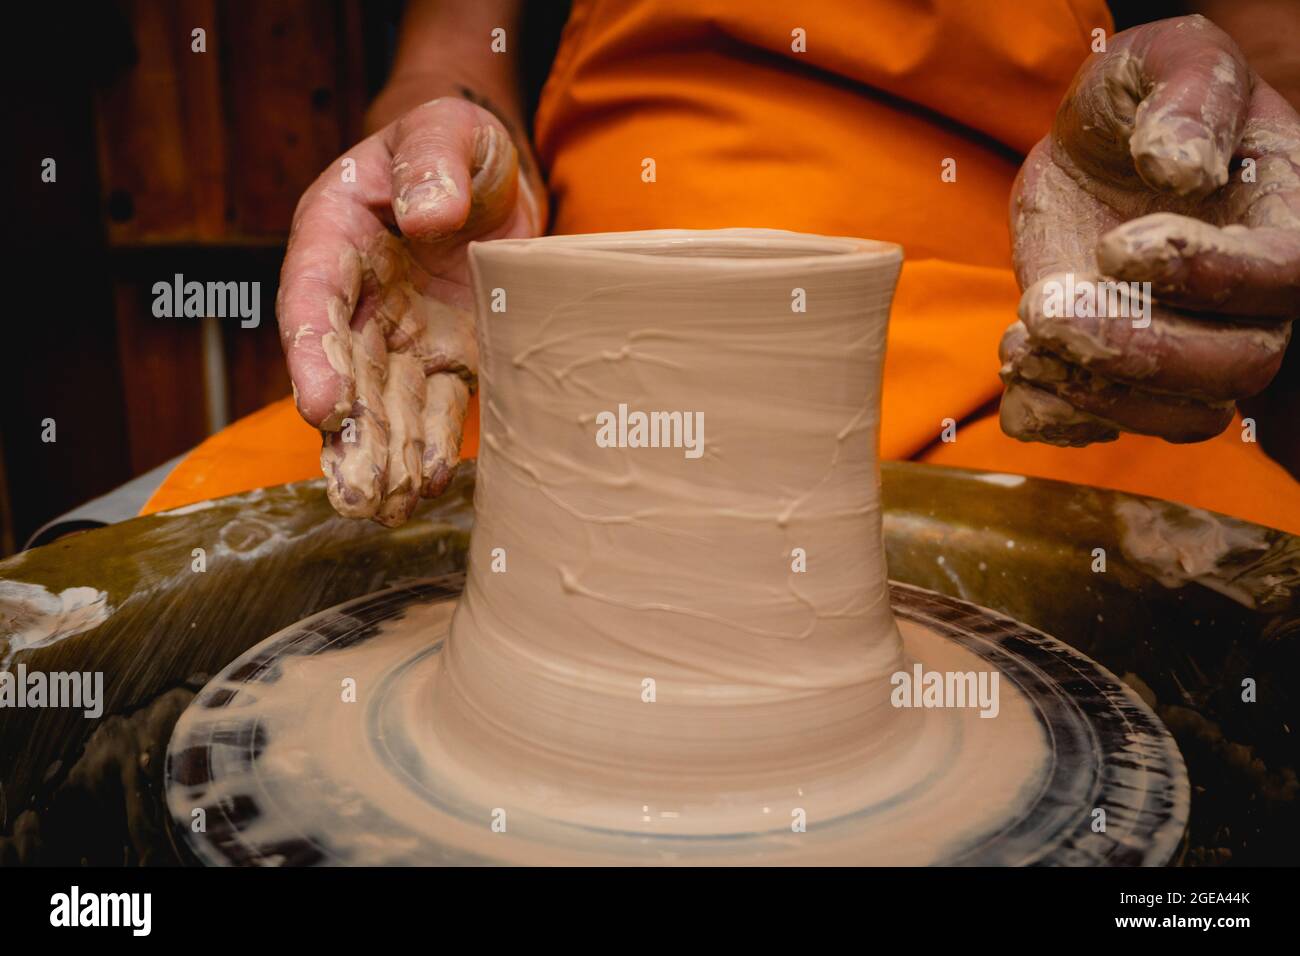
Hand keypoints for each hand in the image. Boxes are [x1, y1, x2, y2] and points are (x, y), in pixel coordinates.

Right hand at [277, 96, 541, 523]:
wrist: (490, 175)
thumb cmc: (452, 143)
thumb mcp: (444, 128)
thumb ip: (432, 161)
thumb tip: (427, 214)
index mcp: (336, 237)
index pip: (313, 302)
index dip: (313, 357)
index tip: (323, 406)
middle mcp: (360, 298)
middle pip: (346, 372)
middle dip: (349, 436)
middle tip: (355, 494)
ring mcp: (402, 335)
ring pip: (386, 404)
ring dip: (386, 457)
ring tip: (387, 507)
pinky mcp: (448, 359)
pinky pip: (437, 407)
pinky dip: (433, 446)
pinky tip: (430, 484)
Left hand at [1001, 14, 1298, 445]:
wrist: (1090, 150)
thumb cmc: (1143, 100)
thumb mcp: (1170, 59)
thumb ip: (1188, 97)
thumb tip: (1180, 166)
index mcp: (1282, 222)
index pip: (1283, 275)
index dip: (1208, 274)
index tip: (1117, 244)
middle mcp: (1248, 305)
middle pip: (1236, 369)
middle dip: (1137, 350)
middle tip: (1046, 308)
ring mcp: (1185, 350)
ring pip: (1179, 418)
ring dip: (1093, 392)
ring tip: (1023, 337)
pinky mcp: (1117, 376)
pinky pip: (1099, 429)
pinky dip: (1052, 416)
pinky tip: (1016, 361)